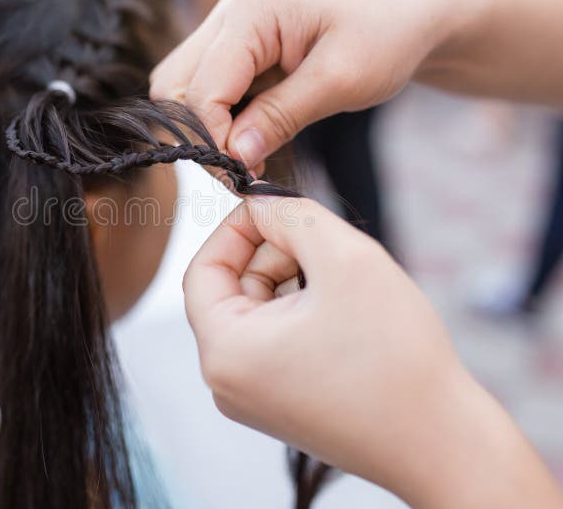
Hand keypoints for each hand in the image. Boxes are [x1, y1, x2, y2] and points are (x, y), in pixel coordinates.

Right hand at [152, 0, 562, 172]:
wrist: (413, 11)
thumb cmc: (388, 33)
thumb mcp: (341, 80)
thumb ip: (282, 117)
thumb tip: (234, 157)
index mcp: (251, 11)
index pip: (200, 88)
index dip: (212, 140)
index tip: (241, 177)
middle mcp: (230, 14)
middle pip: (174, 85)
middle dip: (198, 134)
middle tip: (239, 172)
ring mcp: (231, 29)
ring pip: (184, 88)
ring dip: (206, 128)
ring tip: (247, 159)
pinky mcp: (240, 48)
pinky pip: (210, 88)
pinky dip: (220, 120)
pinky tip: (252, 141)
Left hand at [185, 196, 562, 507]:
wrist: (443, 445)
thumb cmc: (396, 357)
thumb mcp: (343, 257)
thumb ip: (292, 216)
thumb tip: (261, 201)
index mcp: (226, 352)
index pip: (203, 269)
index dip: (236, 229)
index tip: (274, 209)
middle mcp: (227, 382)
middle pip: (230, 290)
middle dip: (272, 254)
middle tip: (323, 243)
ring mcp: (253, 398)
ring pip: (256, 311)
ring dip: (291, 280)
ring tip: (341, 282)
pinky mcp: (281, 405)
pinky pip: (274, 340)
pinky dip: (301, 311)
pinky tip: (345, 312)